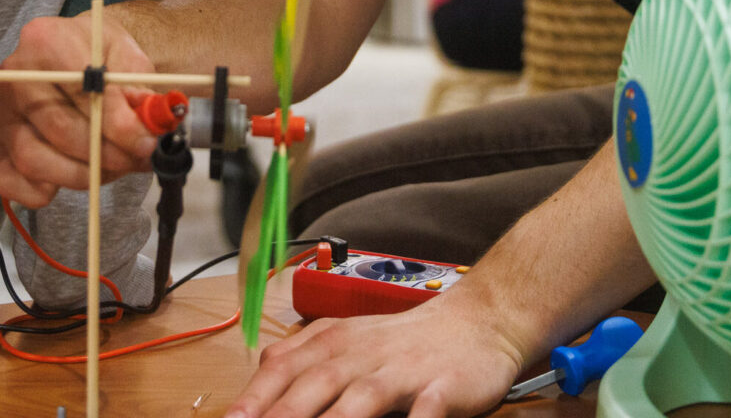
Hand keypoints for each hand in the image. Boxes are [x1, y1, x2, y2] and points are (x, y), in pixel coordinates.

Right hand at [0, 13, 157, 207]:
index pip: (80, 88)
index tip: (145, 141)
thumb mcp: (128, 57)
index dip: (116, 122)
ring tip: (114, 167)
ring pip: (33, 159)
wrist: (77, 54)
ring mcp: (2, 114)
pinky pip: (11, 181)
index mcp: (44, 41)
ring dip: (81, 175)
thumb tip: (145, 127)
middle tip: (136, 159)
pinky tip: (74, 176)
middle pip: (58, 128)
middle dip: (105, 154)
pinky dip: (42, 192)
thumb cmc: (100, 55)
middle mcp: (13, 76)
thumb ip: (138, 89)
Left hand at [226, 295, 525, 417]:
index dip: (255, 398)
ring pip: (363, 398)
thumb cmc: (400, 343)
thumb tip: (255, 389)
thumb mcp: (346, 342)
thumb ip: (301, 361)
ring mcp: (403, 370)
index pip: (284, 368)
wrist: (475, 322)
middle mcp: (363, 353)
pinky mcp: (443, 388)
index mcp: (333, 341)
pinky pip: (425, 412)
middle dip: (284, 415)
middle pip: (316, 383)